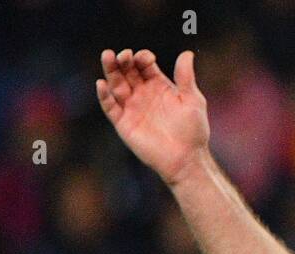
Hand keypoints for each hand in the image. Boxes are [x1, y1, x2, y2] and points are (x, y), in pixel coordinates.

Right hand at [97, 49, 209, 184]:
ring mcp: (131, 107)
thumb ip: (186, 77)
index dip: (143, 58)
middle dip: (123, 60)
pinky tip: (102, 84)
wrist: (187, 158)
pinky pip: (109, 106)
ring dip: (110, 70)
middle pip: (127, 71)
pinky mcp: (123, 122)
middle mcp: (142, 93)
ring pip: (115, 84)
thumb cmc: (193, 130)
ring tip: (108, 56)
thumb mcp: (192, 100)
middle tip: (123, 55)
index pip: (144, 65)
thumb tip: (187, 53)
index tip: (146, 58)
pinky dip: (104, 95)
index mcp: (158, 85)